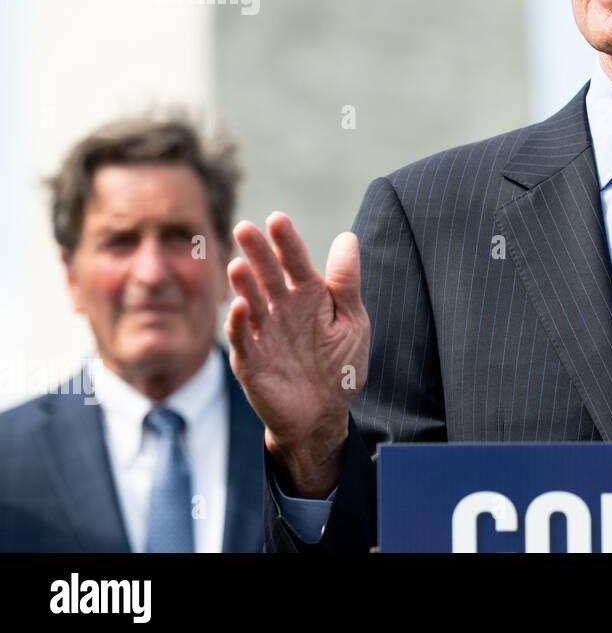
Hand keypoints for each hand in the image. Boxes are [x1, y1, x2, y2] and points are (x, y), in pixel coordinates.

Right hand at [225, 212, 369, 496]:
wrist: (324, 413)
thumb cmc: (339, 365)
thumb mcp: (351, 322)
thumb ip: (346, 283)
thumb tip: (347, 237)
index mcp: (309, 296)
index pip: (296, 262)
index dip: (287, 242)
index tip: (277, 219)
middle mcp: (282, 309)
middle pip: (267, 275)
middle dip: (257, 253)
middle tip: (245, 229)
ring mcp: (264, 333)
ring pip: (250, 302)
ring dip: (243, 285)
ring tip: (238, 265)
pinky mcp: (251, 360)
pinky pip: (243, 339)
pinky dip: (239, 324)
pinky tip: (240, 307)